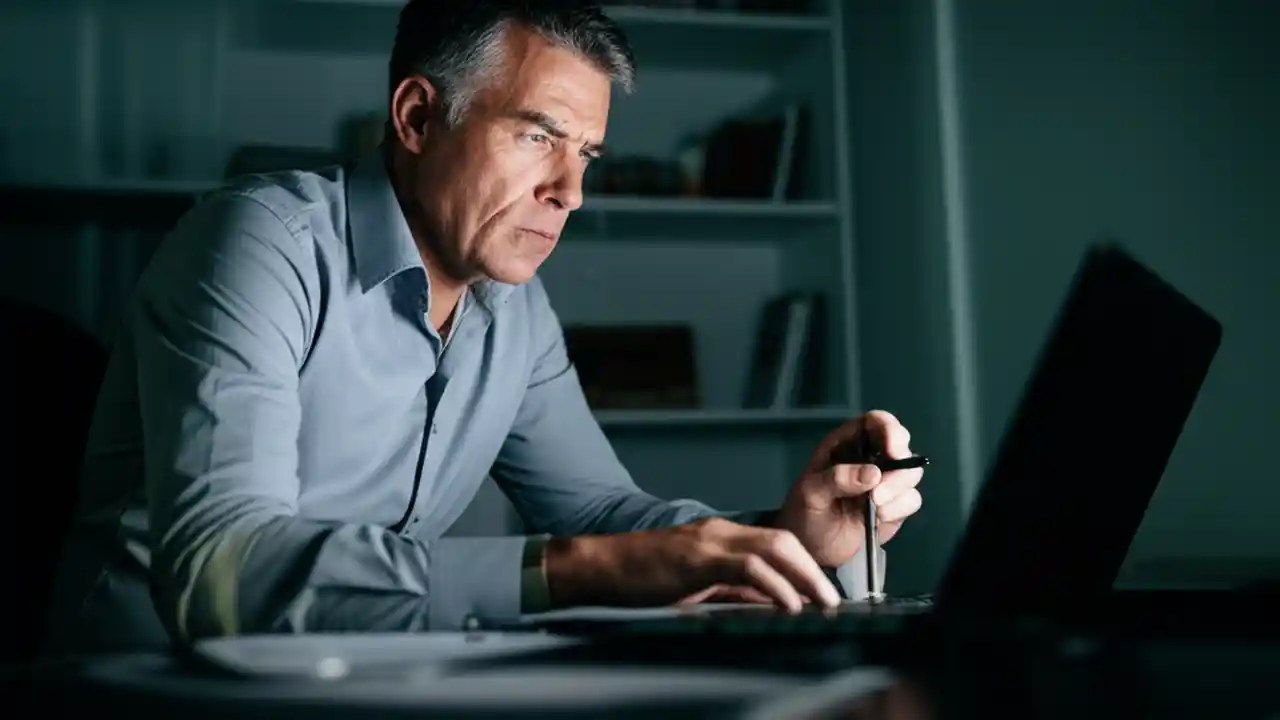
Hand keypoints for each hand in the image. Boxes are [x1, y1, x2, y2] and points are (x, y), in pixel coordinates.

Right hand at [544, 517, 841, 612]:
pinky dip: (774, 585)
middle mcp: (720, 531)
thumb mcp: (695, 585)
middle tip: (834, 601)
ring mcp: (708, 540)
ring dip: (803, 576)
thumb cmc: (641, 578)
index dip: (805, 566)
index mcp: (720, 536)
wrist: (600, 567)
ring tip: (823, 604)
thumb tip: (772, 604)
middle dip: (813, 570)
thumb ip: (732, 589)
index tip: (823, 593)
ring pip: (772, 547)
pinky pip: (747, 566)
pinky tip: (789, 605)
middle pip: (783, 540)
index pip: (777, 542)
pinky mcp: (696, 557)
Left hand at [773, 410, 923, 566]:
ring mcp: (885, 483)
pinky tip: (880, 517)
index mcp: (847, 444)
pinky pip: (911, 500)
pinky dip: (900, 508)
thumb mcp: (810, 492)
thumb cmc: (803, 512)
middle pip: (901, 445)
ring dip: (897, 489)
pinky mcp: (894, 507)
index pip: (875, 422)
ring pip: (910, 473)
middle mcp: (870, 458)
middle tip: (882, 488)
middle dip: (899, 464)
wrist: (809, 548)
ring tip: (875, 506)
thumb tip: (874, 474)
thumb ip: (837, 479)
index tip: (892, 448)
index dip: (889, 428)